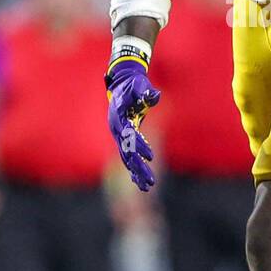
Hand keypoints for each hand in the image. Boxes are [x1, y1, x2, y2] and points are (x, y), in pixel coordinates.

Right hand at [105, 56, 160, 189]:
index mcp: (118, 116)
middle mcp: (116, 129)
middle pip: (127, 152)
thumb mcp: (139, 86)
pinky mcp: (123, 139)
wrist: (122, 84)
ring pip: (127, 158)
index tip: (151, 156)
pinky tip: (140, 183)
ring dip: (137, 172)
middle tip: (151, 181)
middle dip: (139, 167)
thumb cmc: (133, 85)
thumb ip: (146, 92)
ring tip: (148, 186)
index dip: (139, 146)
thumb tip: (154, 95)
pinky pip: (128, 156)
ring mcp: (118, 135)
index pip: (129, 135)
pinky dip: (134, 169)